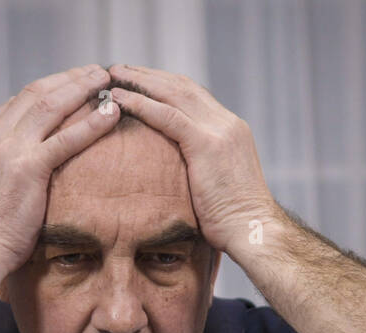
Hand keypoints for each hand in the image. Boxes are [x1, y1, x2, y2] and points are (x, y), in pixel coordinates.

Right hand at [0, 65, 118, 282]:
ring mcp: (10, 149)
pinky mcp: (28, 168)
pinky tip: (111, 113)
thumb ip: (4, 165)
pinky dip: (92, 122)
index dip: (50, 88)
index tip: (72, 84)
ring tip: (106, 81)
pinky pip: (67, 138)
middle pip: (37, 92)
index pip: (20, 100)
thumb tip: (27, 163)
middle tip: (95, 72)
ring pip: (52, 105)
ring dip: (82, 88)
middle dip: (69, 79)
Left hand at [106, 64, 275, 255]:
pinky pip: (167, 116)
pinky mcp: (207, 144)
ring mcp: (219, 130)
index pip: (194, 95)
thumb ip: (201, 165)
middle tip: (119, 70)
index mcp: (231, 129)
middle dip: (149, 75)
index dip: (163, 85)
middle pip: (182, 86)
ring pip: (173, 93)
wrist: (252, 230)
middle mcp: (227, 122)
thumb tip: (175, 171)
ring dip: (140, 82)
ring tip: (113, 76)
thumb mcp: (217, 182)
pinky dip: (141, 104)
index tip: (138, 80)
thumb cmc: (232, 220)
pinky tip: (120, 100)